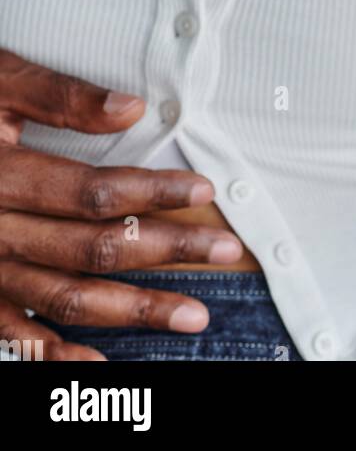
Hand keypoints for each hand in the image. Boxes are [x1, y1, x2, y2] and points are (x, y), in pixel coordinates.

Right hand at [0, 49, 243, 359]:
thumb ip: (58, 96)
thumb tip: (131, 109)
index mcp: (1, 177)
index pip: (94, 191)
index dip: (154, 192)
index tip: (204, 191)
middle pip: (92, 249)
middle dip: (165, 253)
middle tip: (226, 254)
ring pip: (66, 299)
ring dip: (134, 312)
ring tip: (194, 316)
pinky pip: (16, 336)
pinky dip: (59, 356)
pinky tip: (105, 365)